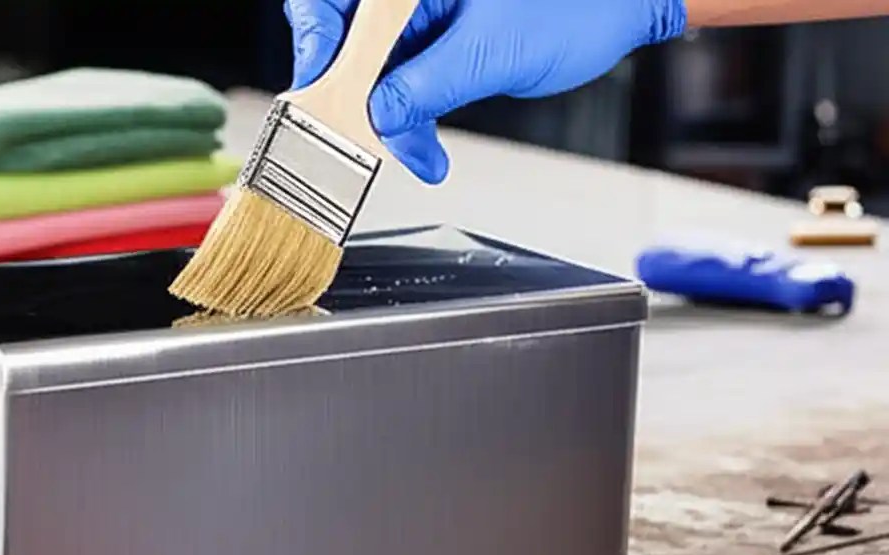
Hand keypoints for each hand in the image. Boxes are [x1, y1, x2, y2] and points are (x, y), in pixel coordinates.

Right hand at [284, 0, 685, 183]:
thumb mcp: (491, 53)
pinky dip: (408, 116)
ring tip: (416, 151)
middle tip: (365, 132)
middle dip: (352, 93)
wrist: (627, 7)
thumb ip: (424, 87)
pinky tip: (424, 146)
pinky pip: (399, 79)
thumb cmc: (580, 4)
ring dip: (386, 118)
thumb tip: (376, 116)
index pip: (329, 1)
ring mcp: (418, 12)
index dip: (315, 44)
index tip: (322, 92)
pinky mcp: (432, 40)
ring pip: (369, 67)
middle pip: (343, 37)